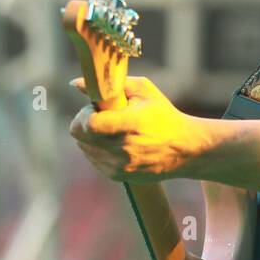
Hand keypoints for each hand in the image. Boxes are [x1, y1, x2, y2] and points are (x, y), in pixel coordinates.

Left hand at [68, 75, 211, 182]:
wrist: (184, 149)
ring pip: (84, 147)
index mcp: (132, 124)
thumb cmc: (163, 115)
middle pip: (80, 136)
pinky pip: (93, 158)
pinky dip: (98, 149)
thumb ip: (111, 84)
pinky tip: (116, 142)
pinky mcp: (116, 175)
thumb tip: (74, 84)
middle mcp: (124, 148)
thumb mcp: (144, 91)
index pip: (89, 124)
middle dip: (86, 122)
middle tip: (103, 116)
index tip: (96, 108)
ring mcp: (119, 165)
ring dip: (91, 136)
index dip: (85, 114)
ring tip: (113, 130)